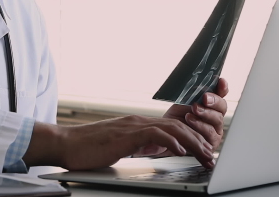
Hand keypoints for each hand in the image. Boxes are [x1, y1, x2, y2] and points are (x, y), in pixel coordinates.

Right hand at [23, 115, 215, 170]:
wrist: (65, 144)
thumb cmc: (87, 149)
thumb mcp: (119, 146)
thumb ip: (138, 144)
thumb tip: (156, 148)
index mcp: (137, 125)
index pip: (172, 127)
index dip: (192, 138)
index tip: (205, 151)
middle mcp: (137, 122)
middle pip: (177, 126)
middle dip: (199, 141)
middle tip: (212, 156)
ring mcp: (131, 127)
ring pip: (170, 129)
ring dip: (192, 142)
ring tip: (204, 155)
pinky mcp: (124, 136)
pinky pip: (153, 135)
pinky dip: (170, 141)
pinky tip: (180, 150)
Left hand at [160, 77, 228, 151]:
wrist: (167, 135)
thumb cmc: (176, 117)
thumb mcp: (182, 102)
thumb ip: (192, 93)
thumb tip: (198, 82)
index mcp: (211, 104)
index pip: (221, 94)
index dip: (222, 87)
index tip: (221, 81)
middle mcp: (215, 116)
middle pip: (222, 107)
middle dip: (214, 101)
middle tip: (205, 98)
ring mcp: (215, 130)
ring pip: (217, 120)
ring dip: (205, 113)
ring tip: (193, 109)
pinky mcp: (211, 143)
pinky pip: (210, 134)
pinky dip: (200, 126)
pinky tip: (190, 120)